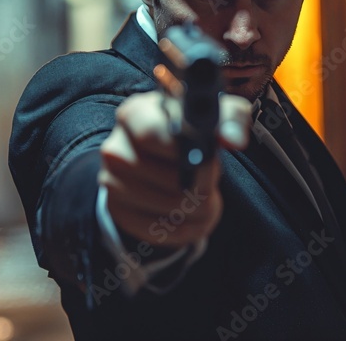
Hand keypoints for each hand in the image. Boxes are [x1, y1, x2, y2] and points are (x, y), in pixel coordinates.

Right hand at [99, 90, 250, 247]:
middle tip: (210, 175)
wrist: (160, 157)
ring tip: (202, 192)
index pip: (153, 134)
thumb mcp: (214, 115)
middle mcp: (115, 148)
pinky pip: (164, 231)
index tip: (209, 155)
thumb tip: (233, 139)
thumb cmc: (190, 131)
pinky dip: (188, 227)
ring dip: (201, 207)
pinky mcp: (118, 213)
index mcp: (134, 114)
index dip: (189, 149)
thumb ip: (230, 120)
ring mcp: (112, 182)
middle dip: (205, 182)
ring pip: (174, 207)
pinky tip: (189, 211)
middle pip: (172, 179)